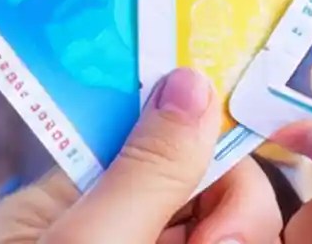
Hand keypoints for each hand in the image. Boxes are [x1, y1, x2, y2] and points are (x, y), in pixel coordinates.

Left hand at [0, 68, 282, 242]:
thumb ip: (144, 172)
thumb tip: (190, 83)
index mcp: (57, 205)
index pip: (141, 133)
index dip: (199, 123)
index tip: (253, 112)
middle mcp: (104, 227)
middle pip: (199, 177)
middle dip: (231, 202)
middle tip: (223, 242)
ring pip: (227, 215)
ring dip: (240, 231)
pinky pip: (232, 238)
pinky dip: (240, 239)